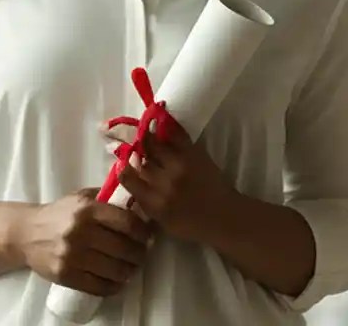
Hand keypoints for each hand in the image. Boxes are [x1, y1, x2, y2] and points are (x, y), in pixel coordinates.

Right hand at [11, 187, 154, 296]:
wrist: (26, 233)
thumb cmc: (59, 214)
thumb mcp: (81, 198)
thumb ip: (107, 199)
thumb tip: (139, 204)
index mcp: (87, 210)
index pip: (128, 224)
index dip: (143, 232)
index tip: (147, 236)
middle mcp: (80, 232)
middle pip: (125, 249)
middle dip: (139, 254)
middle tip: (141, 254)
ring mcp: (72, 256)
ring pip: (116, 270)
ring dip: (129, 271)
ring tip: (130, 267)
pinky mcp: (66, 275)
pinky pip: (100, 286)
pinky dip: (114, 286)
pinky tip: (116, 280)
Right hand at [112, 118, 238, 244]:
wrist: (225, 217)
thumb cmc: (193, 225)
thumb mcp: (163, 222)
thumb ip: (145, 203)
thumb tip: (130, 181)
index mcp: (154, 203)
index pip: (127, 177)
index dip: (122, 167)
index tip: (122, 162)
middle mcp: (164, 183)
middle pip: (140, 158)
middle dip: (133, 149)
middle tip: (129, 143)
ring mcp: (179, 167)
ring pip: (153, 144)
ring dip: (146, 137)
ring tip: (143, 131)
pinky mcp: (194, 155)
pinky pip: (176, 134)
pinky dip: (167, 126)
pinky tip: (161, 121)